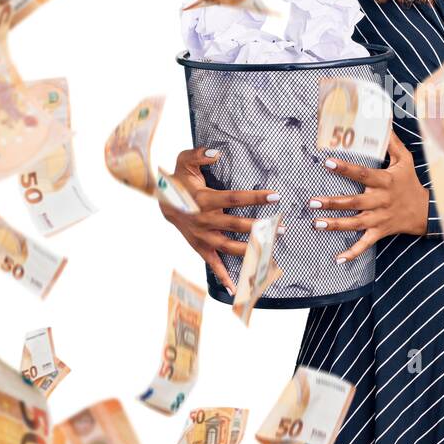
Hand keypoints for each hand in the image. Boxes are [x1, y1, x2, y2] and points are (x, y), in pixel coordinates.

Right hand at [158, 146, 281, 293]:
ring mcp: (202, 237)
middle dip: (259, 227)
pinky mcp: (200, 248)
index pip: (234, 198)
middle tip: (282, 227)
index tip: (275, 196)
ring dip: (250, 250)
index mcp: (204, 200)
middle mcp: (204, 221)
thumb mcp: (185, 162)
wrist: (162, 203)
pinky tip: (238, 290)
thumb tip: (217, 152)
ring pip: (228, 247)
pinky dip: (224, 278)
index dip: (255, 197)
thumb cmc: (179, 180)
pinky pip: (213, 265)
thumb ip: (199, 155)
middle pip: (235, 225)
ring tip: (271, 251)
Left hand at [308, 129, 429, 262]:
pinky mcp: (380, 232)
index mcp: (385, 182)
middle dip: (333, 203)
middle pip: (355, 202)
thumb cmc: (410, 183)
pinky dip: (353, 252)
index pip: (363, 174)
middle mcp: (380, 201)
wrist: (425, 211)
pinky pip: (366, 244)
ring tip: (316, 223)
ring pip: (356, 223)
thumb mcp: (405, 160)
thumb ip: (392, 143)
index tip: (327, 162)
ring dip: (336, 225)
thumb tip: (383, 121)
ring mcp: (380, 219)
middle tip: (312, 202)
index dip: (345, 169)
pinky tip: (338, 259)